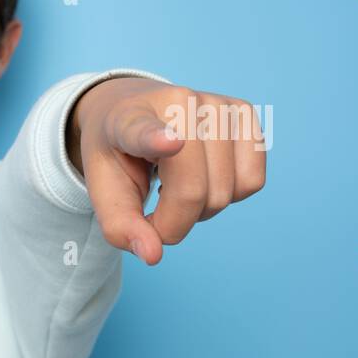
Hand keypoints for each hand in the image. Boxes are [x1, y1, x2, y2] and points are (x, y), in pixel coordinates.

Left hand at [67, 78, 266, 264]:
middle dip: (174, 222)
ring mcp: (216, 104)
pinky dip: (229, 194)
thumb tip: (153, 255)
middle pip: (194, 193)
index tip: (168, 143)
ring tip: (177, 183)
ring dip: (201, 209)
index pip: (143, 131)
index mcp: (128, 120)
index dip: (156, 140)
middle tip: (155, 207)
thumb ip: (121, 226)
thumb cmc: (119, 154)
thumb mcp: (105, 191)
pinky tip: (203, 175)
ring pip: (226, 192)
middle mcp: (177, 102)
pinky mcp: (245, 113)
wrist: (130, 108)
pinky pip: (252, 181)